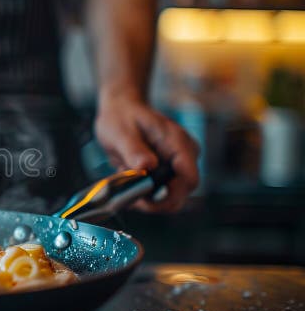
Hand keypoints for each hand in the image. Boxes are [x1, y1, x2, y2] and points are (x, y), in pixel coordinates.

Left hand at [95, 95, 199, 212]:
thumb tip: (147, 166)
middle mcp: (185, 154)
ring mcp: (179, 162)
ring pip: (170, 195)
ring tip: (126, 178)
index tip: (142, 199)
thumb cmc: (122, 117)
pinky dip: (144, 190)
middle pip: (181, 193)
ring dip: (147, 195)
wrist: (121, 110)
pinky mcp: (169, 170)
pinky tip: (129, 177)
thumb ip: (134, 149)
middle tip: (128, 195)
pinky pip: (161, 190)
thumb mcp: (120, 132)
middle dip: (154, 200)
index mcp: (177, 142)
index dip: (168, 196)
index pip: (189, 179)